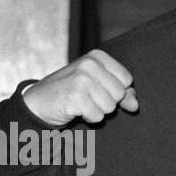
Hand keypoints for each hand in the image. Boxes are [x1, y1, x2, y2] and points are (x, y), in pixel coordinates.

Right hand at [20, 50, 137, 127]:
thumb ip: (120, 91)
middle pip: (120, 94)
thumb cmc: (72, 92)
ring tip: (81, 103)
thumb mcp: (97, 86)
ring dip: (97, 111)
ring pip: (110, 107)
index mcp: (97, 57)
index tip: (100, 90)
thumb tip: (135, 104)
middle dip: (107, 102)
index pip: (127, 79)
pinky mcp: (75, 96)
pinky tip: (75, 109)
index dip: (117, 91)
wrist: (39, 101)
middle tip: (88, 98)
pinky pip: (98, 116)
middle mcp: (90, 64)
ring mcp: (82, 79)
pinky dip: (89, 118)